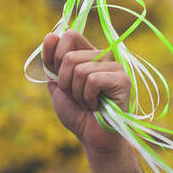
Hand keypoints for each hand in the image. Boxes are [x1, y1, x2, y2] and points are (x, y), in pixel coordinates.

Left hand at [42, 28, 131, 157]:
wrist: (92, 138)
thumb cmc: (77, 113)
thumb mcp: (57, 86)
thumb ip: (51, 62)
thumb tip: (51, 35)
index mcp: (88, 53)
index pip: (70, 36)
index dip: (56, 55)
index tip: (59, 76)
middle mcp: (103, 55)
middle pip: (70, 57)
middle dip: (66, 83)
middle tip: (78, 97)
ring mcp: (114, 66)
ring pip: (80, 70)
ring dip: (77, 93)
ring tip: (88, 102)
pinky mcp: (122, 79)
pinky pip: (93, 80)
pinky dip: (88, 97)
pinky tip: (97, 105)